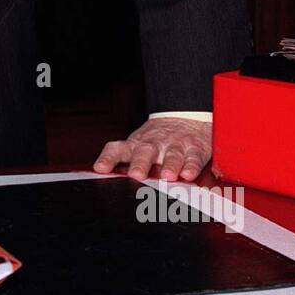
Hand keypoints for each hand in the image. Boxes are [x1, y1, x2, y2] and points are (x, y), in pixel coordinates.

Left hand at [92, 116, 211, 182]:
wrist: (185, 118)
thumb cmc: (157, 139)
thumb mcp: (136, 146)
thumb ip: (122, 160)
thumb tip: (103, 176)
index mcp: (136, 145)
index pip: (117, 149)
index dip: (108, 158)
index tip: (100, 169)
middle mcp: (154, 144)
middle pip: (145, 152)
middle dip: (141, 164)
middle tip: (136, 175)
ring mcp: (175, 145)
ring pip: (172, 155)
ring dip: (170, 165)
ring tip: (167, 176)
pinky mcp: (194, 149)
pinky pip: (193, 158)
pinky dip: (191, 166)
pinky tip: (188, 174)